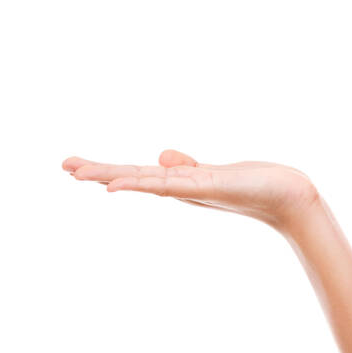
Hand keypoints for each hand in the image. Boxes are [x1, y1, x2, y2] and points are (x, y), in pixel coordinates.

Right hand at [61, 149, 319, 234]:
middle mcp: (180, 188)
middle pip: (131, 177)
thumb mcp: (212, 173)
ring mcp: (189, 189)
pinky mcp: (204, 187)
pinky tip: (116, 186)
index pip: (135, 174)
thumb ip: (185, 166)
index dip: (106, 170)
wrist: (287, 196)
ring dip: (110, 176)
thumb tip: (160, 156)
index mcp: (179, 183)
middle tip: (64, 165)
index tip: (75, 165)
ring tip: (78, 172)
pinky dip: (139, 184)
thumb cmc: (254, 185)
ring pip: (142, 181)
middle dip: (98, 171)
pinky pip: (165, 184)